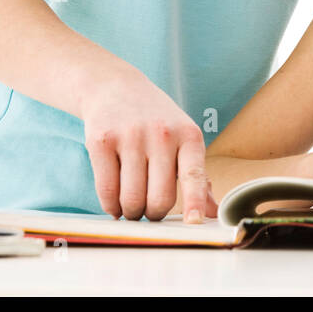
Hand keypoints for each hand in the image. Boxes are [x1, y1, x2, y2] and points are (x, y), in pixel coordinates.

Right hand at [79, 68, 217, 221]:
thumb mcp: (184, 139)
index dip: (194, 202)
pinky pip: (107, 191)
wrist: (116, 87)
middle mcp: (162, 135)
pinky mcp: (102, 141)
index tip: (193, 223)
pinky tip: (115, 203)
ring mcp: (131, 137)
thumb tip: (210, 213)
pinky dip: (111, 206)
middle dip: (154, 215)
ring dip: (131, 213)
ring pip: (132, 199)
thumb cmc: (157, 121)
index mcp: (189, 136)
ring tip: (132, 207)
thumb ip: (197, 177)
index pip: (194, 175)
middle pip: (159, 198)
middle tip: (150, 212)